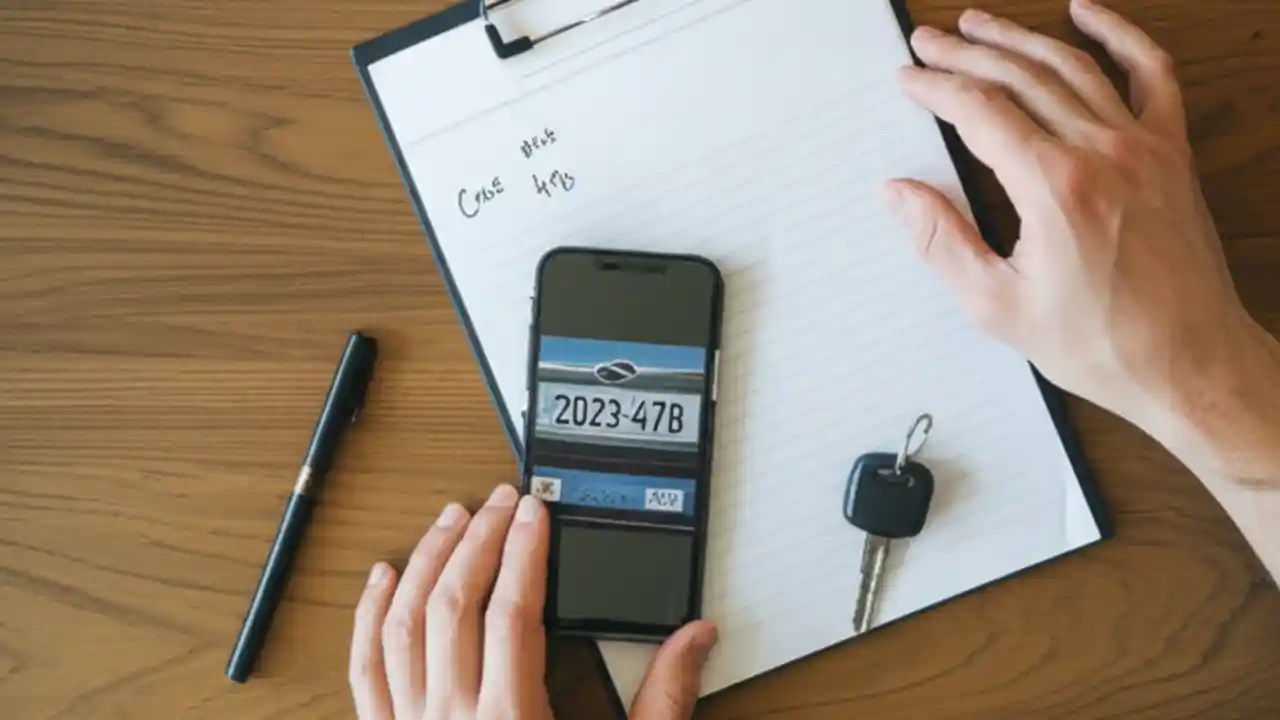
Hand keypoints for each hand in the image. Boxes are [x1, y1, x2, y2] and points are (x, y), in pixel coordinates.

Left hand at [348, 484, 718, 719]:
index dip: (524, 551)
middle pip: (453, 604)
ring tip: (449, 520)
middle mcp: (450, 719)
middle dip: (477, 541)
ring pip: (402, 625)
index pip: (512, 610)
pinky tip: (381, 580)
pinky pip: (365, 669)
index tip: (534, 513)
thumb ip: (664, 701)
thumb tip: (696, 639)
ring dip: (425, 563)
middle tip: (499, 502)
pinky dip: (369, 618)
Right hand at [884, 0, 1265, 439]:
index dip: (936, 88)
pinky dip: (1120, 37)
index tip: (908, 79)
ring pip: (1073, 66)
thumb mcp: (997, 305)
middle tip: (928, 41)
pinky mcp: (1172, 153)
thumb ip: (942, 242)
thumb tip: (899, 193)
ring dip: (1020, 39)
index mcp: (1054, 187)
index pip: (980, 112)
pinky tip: (1087, 15)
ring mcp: (1143, 145)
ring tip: (980, 24)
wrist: (1188, 362)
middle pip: (1021, 77)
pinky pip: (1151, 73)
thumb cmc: (1100, 343)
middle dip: (966, 54)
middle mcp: (1101, 152)